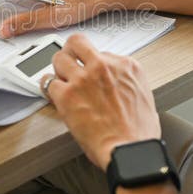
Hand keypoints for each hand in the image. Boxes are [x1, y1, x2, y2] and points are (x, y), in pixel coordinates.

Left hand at [42, 34, 161, 170]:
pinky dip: (49, 90)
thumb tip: (116, 81)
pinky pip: (49, 83)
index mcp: (126, 66)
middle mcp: (104, 67)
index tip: (89, 70)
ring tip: (61, 80)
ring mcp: (84, 79)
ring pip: (59, 58)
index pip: (101, 51)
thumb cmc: (138, 133)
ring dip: (58, 70)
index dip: (93, 63)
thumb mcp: (143, 95)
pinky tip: (54, 96)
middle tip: (68, 62)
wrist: (130, 151)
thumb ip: (126, 81)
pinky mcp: (67, 95)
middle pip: (77, 42)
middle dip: (70, 52)